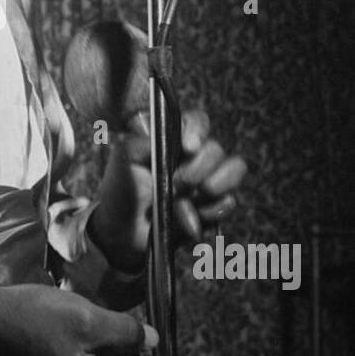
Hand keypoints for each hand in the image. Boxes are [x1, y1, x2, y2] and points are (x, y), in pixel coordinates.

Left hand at [87, 107, 247, 275]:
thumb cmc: (121, 191)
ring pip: (233, 171)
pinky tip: (190, 219)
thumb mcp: (123, 159)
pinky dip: (210, 212)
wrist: (122, 233)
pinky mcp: (213, 209)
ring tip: (186, 201)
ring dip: (211, 188)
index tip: (189, 147)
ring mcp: (206, 183)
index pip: (197, 122)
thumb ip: (143, 140)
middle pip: (216, 150)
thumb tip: (168, 137)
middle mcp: (193, 158)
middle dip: (198, 169)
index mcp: (173, 140)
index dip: (198, 130)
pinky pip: (227, 204)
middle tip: (177, 184)